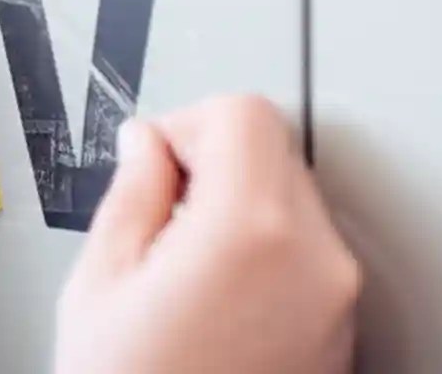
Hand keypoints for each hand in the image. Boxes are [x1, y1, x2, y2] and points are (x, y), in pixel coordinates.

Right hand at [56, 95, 359, 373]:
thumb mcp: (101, 282)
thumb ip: (132, 191)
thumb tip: (147, 144)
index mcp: (250, 231)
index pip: (242, 113)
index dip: (186, 124)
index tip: (157, 155)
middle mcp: (313, 259)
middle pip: (274, 148)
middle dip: (212, 165)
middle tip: (161, 212)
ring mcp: (334, 298)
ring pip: (293, 197)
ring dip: (238, 207)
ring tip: (182, 266)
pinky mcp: (340, 329)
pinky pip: (306, 251)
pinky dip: (263, 250)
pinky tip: (213, 293)